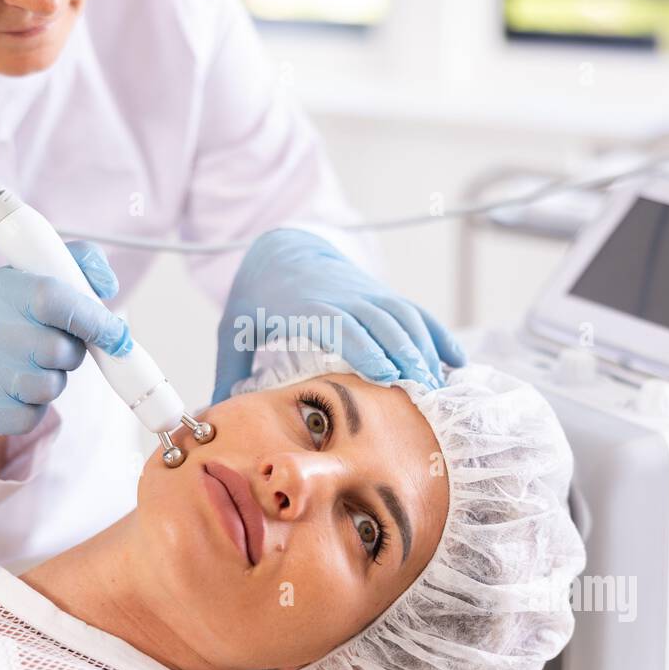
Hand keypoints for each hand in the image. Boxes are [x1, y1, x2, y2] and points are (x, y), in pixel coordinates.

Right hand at [0, 240, 130, 434]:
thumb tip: (108, 286)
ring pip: (50, 386)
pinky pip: (32, 416)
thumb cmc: (13, 313)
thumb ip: (80, 264)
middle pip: (59, 350)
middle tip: (56, 345)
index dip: (94, 319)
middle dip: (72, 352)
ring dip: (53, 379)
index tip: (117, 334)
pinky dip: (34, 406)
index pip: (54, 299)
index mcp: (2, 289)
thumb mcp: (38, 274)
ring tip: (32, 365)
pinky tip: (17, 389)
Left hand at [212, 228, 465, 402]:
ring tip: (439, 389)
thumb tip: (212, 419)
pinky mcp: (380, 294)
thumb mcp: (232, 330)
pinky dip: (438, 335)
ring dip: (424, 351)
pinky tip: (456, 362)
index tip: (388, 377)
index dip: (367, 349)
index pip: (341, 325)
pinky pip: (415, 312)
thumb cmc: (254, 298)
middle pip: (381, 324)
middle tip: (424, 397)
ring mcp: (365, 293)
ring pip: (403, 318)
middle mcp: (341, 296)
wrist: (279, 249)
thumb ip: (226, 373)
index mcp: (304, 306)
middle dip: (405, 358)